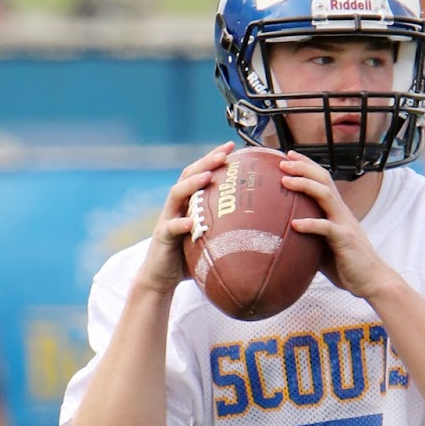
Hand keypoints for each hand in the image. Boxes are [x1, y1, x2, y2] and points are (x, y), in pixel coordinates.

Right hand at [135, 142, 235, 295]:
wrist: (161, 278)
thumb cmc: (189, 259)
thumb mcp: (211, 241)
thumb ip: (228, 232)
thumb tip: (263, 232)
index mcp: (188, 203)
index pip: (200, 174)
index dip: (214, 159)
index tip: (233, 147)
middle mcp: (176, 206)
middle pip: (188, 176)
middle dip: (206, 162)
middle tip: (224, 153)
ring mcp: (167, 219)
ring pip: (177, 194)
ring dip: (192, 184)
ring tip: (207, 177)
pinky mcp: (162, 237)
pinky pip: (171, 228)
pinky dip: (181, 223)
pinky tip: (191, 222)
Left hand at [280, 152, 392, 301]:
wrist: (372, 281)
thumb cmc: (347, 265)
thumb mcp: (323, 247)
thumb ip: (308, 237)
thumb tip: (283, 237)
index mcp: (337, 211)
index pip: (322, 179)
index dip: (307, 164)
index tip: (288, 155)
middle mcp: (341, 212)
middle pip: (323, 179)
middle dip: (302, 167)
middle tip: (282, 162)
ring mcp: (344, 224)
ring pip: (325, 195)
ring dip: (304, 185)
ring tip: (285, 181)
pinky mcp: (345, 239)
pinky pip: (326, 228)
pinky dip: (310, 224)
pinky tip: (294, 224)